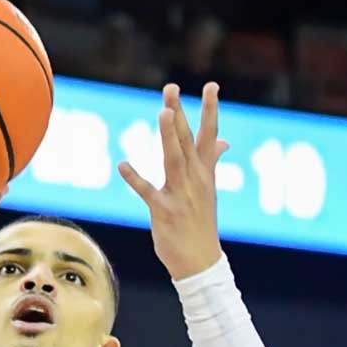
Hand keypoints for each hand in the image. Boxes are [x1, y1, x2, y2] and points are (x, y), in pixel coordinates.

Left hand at [118, 83, 227, 278]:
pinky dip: (135, 178)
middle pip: (186, 139)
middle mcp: (195, 179)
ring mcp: (180, 194)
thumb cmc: (201, 223)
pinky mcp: (164, 211)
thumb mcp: (208, 189)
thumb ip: (211, 161)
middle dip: (179, 113)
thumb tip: (223, 142)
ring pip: (173, 159)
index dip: (210, 109)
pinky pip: (147, 192)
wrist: (201, 261)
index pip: (209, 134)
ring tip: (164, 113)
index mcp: (205, 172)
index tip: (211, 85)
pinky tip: (123, 164)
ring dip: (169, 136)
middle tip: (171, 88)